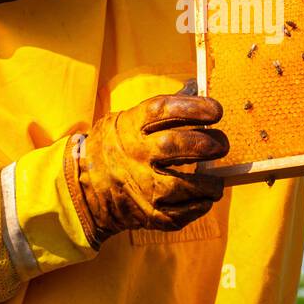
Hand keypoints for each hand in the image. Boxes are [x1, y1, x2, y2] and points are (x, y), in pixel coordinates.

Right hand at [72, 95, 228, 247]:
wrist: (82, 190)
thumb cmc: (112, 148)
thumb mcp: (125, 121)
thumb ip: (159, 110)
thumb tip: (196, 88)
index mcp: (129, 127)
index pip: (164, 110)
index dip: (194, 108)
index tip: (216, 111)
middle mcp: (135, 155)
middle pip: (175, 146)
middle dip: (206, 144)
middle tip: (222, 145)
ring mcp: (140, 187)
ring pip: (182, 186)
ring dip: (207, 184)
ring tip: (217, 182)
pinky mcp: (146, 213)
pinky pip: (179, 214)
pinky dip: (198, 207)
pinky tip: (205, 199)